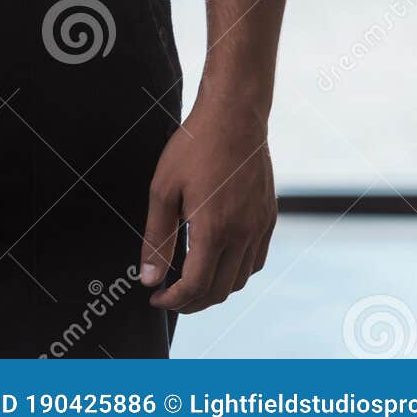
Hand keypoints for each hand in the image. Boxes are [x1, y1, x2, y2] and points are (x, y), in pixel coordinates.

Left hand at [139, 94, 275, 312]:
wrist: (234, 115)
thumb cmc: (196, 146)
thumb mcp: (163, 188)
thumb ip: (156, 237)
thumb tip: (149, 277)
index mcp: (214, 230)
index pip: (195, 287)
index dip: (173, 301)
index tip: (156, 297)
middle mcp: (242, 234)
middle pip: (219, 291)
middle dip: (191, 302)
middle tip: (169, 295)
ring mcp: (259, 226)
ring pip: (240, 280)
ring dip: (215, 289)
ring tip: (192, 280)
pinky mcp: (268, 217)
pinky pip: (256, 260)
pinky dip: (237, 271)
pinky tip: (219, 260)